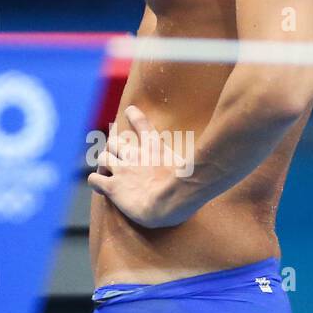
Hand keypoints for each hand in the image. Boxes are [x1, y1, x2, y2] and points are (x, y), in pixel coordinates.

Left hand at [87, 105, 194, 227]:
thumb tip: (218, 159)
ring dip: (103, 163)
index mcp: (154, 149)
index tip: (129, 110)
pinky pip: (95, 180)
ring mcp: (122, 171)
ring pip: (103, 158)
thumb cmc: (187, 186)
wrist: (170, 201)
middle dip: (113, 145)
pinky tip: (99, 185)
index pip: (141, 125)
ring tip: (105, 170)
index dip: (134, 116)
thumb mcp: (195, 166)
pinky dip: (95, 181)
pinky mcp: (113, 188)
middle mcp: (134, 156)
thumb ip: (198, 160)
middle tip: (115, 151)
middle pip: (115, 142)